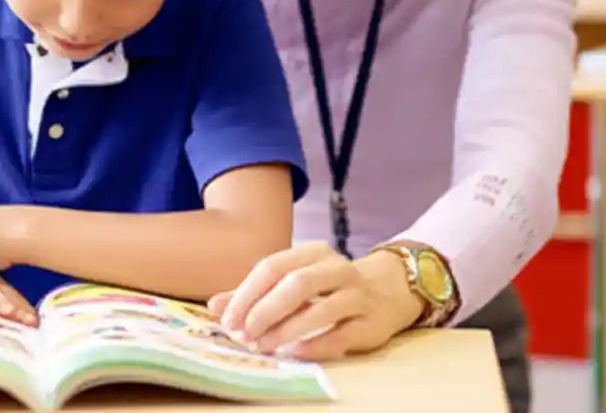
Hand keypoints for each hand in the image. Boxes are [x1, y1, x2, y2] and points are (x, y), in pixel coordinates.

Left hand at [206, 242, 422, 360]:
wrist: (389, 289)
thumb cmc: (330, 286)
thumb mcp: (294, 280)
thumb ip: (256, 293)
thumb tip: (216, 305)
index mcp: (312, 252)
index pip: (273, 266)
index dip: (247, 293)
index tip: (228, 319)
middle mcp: (337, 268)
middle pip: (296, 284)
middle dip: (264, 310)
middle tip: (243, 333)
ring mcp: (357, 295)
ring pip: (320, 309)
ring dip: (285, 329)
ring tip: (263, 346)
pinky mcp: (370, 323)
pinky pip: (340, 335)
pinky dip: (314, 344)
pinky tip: (293, 352)